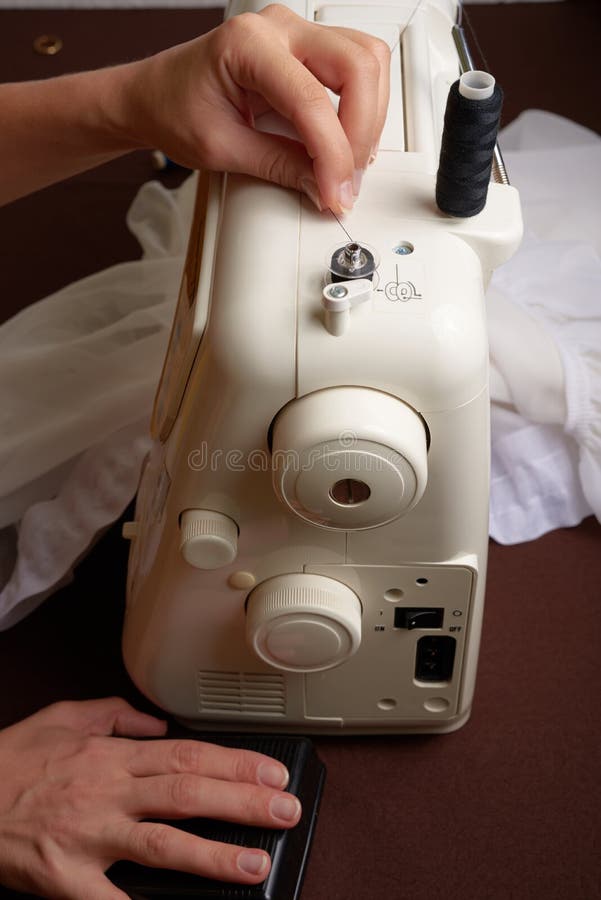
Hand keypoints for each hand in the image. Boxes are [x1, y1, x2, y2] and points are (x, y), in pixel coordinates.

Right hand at [0, 698, 300, 898]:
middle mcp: (107, 792)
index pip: (187, 755)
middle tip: (284, 810)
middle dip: (242, 801)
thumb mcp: (66, 716)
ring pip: (161, 843)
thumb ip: (118, 715)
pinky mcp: (67, 878)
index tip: (271, 772)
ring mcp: (89, 836)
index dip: (235, 763)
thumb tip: (160, 722)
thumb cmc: (15, 760)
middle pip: (186, 794)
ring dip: (213, 854)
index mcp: (112, 756)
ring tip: (255, 863)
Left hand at [121, 3, 390, 212]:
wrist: (153, 96)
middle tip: (347, 179)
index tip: (336, 192)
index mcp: (248, 44)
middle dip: (362, 131)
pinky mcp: (307, 50)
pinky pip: (357, 68)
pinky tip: (345, 141)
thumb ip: (280, 166)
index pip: (313, 100)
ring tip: (348, 163)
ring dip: (369, 117)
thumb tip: (325, 185)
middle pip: (358, 65)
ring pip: (368, 61)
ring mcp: (297, 34)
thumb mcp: (222, 149)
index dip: (333, 155)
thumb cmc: (173, 109)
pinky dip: (362, 108)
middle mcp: (279, 28)